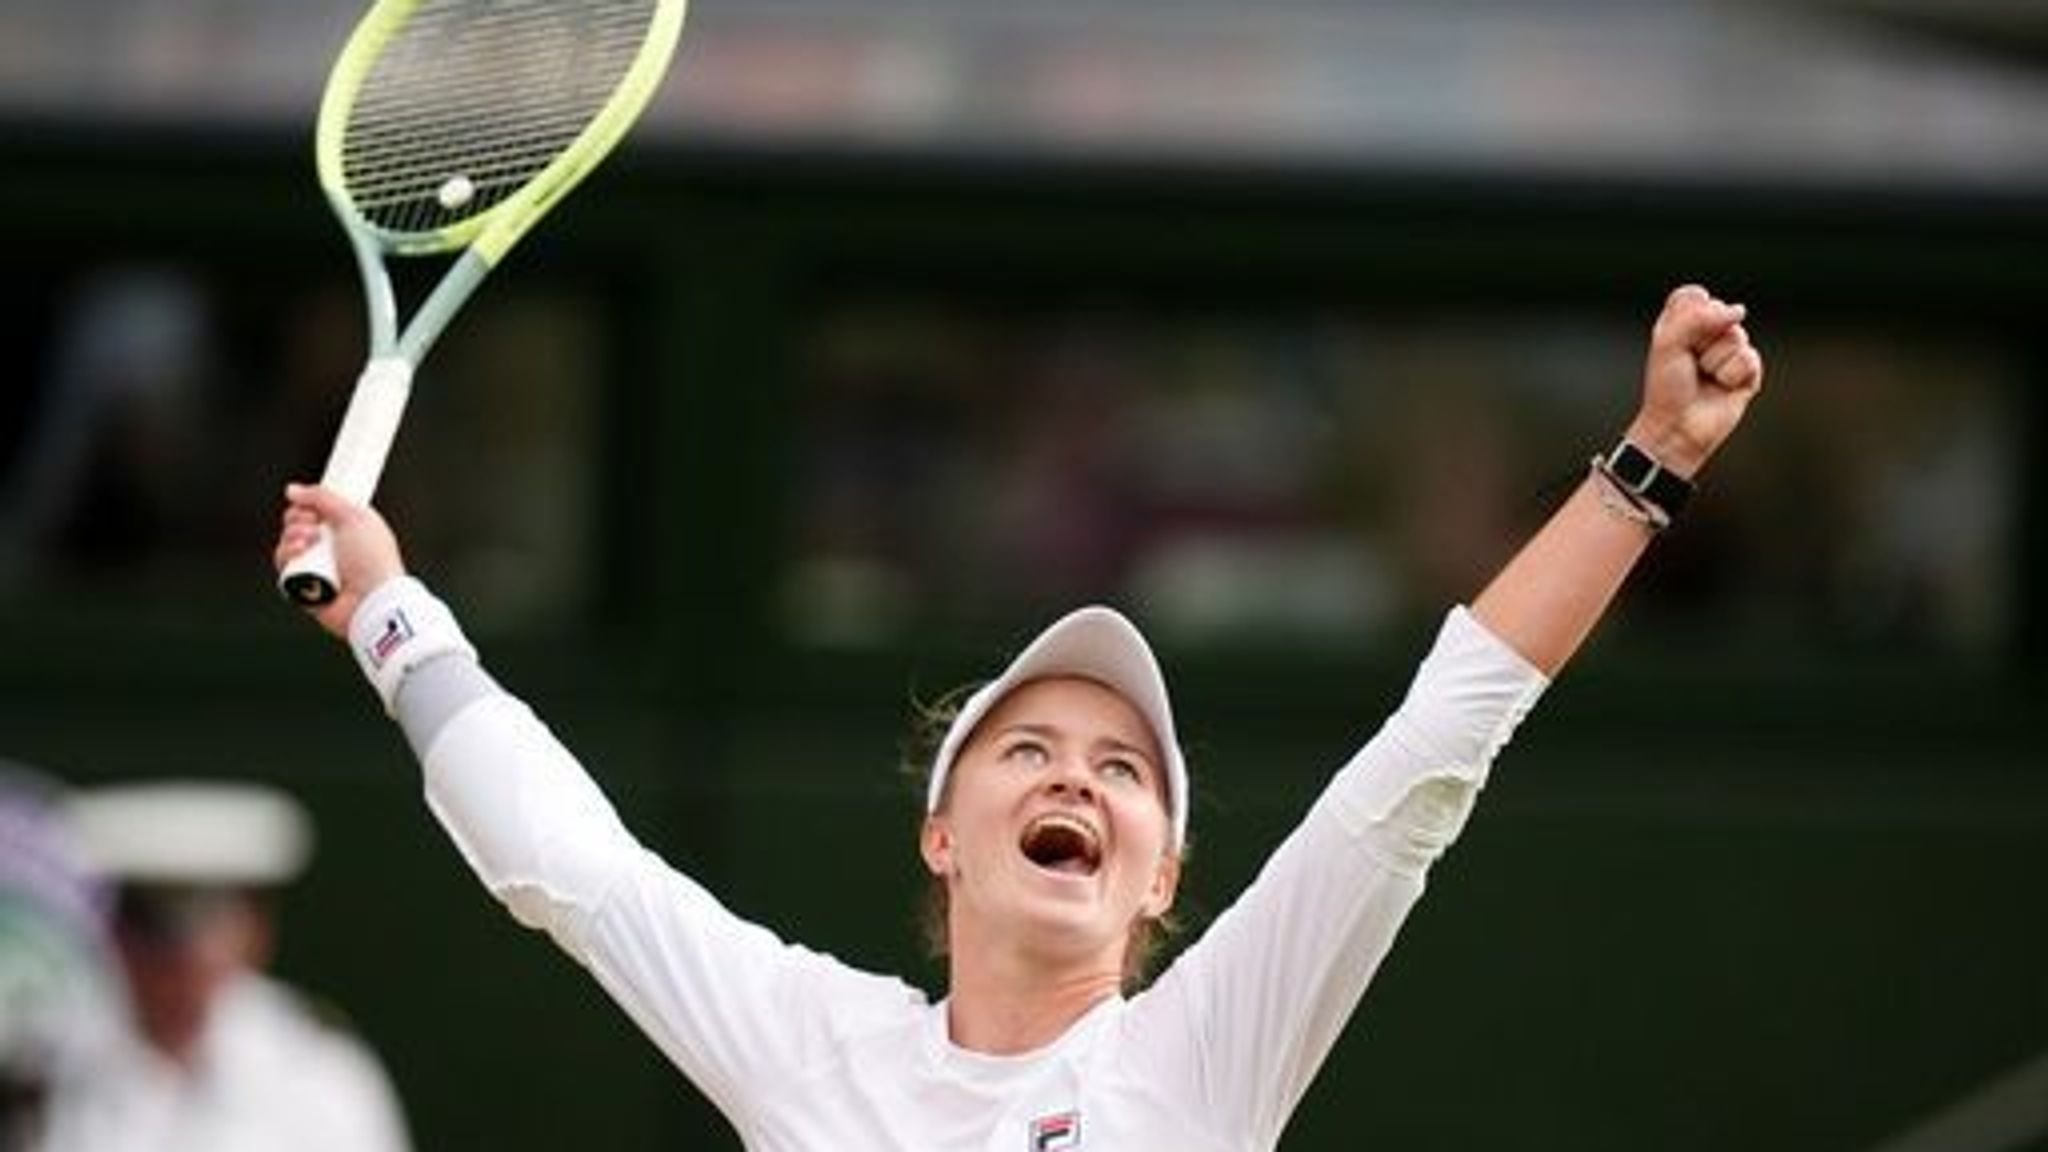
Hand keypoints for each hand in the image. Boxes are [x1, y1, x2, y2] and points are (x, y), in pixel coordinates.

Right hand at [273, 483, 405, 639]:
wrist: (372, 599)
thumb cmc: (373, 560)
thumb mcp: (353, 516)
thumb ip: (322, 497)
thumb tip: (293, 490)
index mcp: (349, 530)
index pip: (318, 511)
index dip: (308, 505)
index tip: (308, 503)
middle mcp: (333, 548)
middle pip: (298, 525)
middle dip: (297, 519)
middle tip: (311, 524)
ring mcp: (318, 568)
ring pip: (288, 544)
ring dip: (292, 536)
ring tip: (308, 541)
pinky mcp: (305, 587)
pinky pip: (285, 566)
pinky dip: (287, 556)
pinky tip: (299, 553)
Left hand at [1627, 284, 1765, 477]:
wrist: (1677, 428)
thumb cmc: (1666, 389)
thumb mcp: (1668, 344)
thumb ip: (1699, 317)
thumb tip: (1740, 310)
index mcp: (1682, 324)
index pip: (1694, 295)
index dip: (1689, 313)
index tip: (1676, 339)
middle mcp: (1708, 334)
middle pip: (1721, 312)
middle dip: (1702, 340)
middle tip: (1690, 364)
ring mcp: (1729, 352)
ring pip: (1737, 335)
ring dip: (1716, 361)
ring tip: (1706, 378)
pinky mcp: (1747, 372)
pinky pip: (1750, 358)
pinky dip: (1732, 375)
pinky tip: (1723, 387)